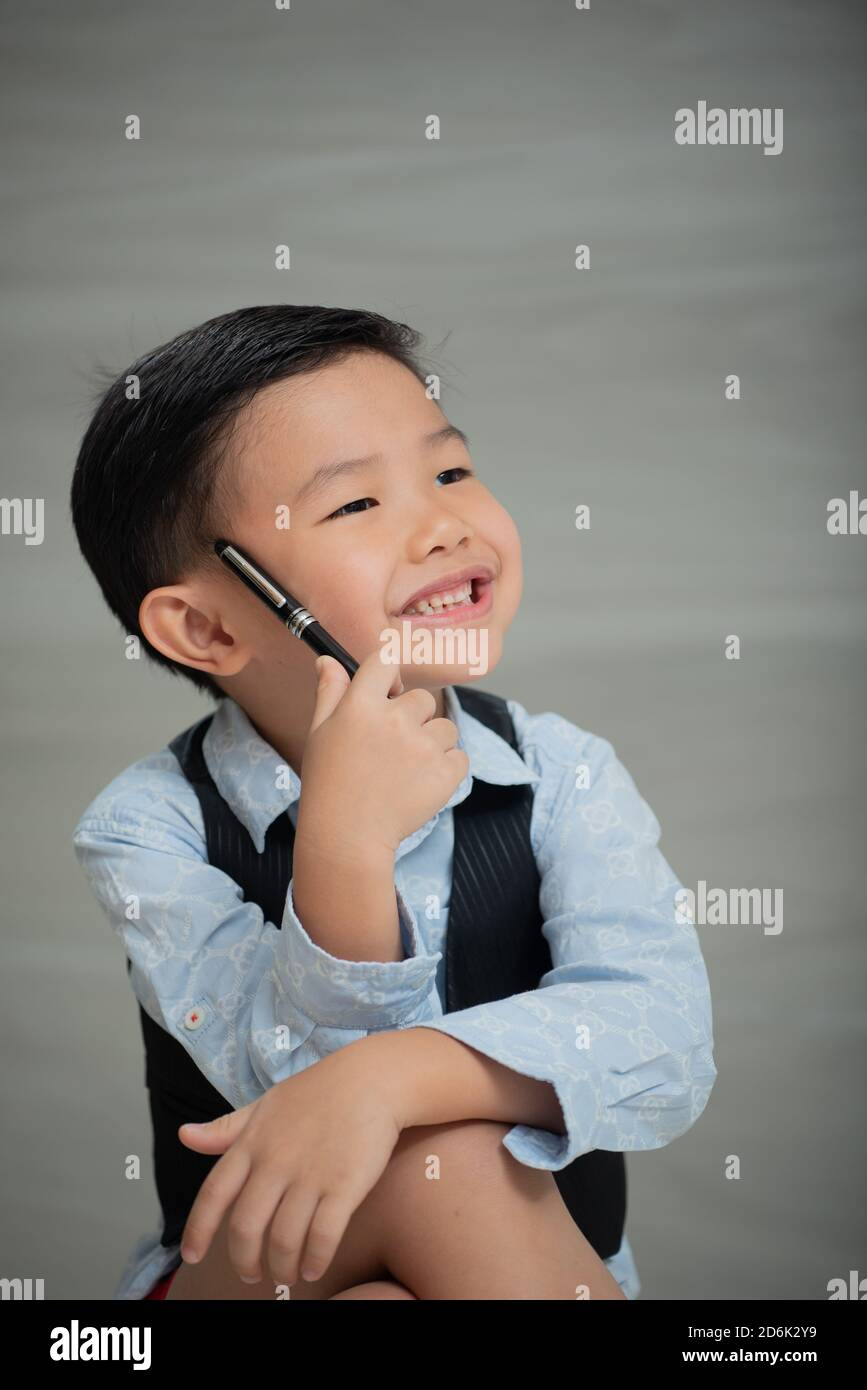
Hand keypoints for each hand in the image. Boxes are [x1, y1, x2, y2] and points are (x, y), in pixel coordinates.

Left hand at [177, 1039, 402, 1287]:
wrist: (372, 1078)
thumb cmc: (317, 1092)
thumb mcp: (265, 1105)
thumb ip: (225, 1128)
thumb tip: (184, 1136)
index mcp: (252, 1143)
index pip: (213, 1193)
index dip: (198, 1229)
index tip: (191, 1256)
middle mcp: (275, 1162)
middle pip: (245, 1228)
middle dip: (244, 1261)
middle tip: (251, 1275)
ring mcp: (310, 1175)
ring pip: (284, 1240)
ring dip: (282, 1267)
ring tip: (287, 1274)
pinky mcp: (344, 1185)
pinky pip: (323, 1236)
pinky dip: (315, 1260)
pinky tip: (313, 1267)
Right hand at [296, 649, 468, 859]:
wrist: (347, 836)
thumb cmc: (329, 783)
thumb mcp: (320, 733)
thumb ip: (330, 692)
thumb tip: (328, 660)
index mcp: (361, 705)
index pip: (386, 660)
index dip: (390, 674)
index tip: (389, 691)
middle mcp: (395, 720)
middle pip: (423, 697)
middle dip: (413, 717)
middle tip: (391, 748)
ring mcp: (423, 747)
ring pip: (446, 727)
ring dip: (432, 743)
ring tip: (406, 770)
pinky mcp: (445, 773)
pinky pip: (460, 756)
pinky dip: (447, 768)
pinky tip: (421, 782)